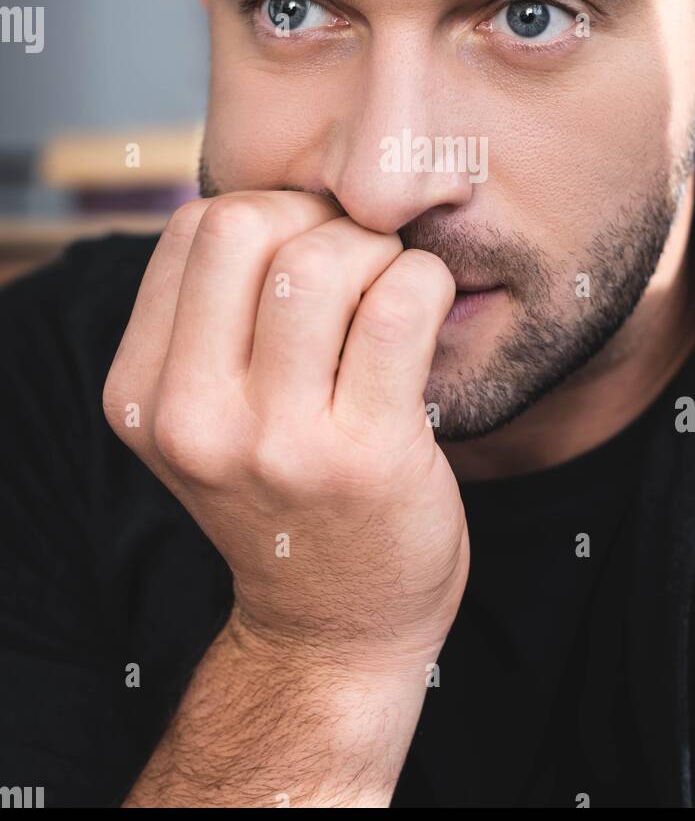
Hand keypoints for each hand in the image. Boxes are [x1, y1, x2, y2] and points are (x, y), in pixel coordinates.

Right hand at [103, 191, 467, 673]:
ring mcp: (278, 442)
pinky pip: (400, 304)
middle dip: (317, 218)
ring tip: (390, 286)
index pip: (194, 228)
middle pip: (245, 226)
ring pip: (323, 260)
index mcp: (143, 396)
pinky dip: (423, 280)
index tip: (309, 246)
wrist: (333, 626)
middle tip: (355, 258)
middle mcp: (193, 419)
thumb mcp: (207, 416)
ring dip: (376, 249)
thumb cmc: (282, 494)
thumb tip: (287, 194)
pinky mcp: (365, 456)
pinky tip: (426, 309)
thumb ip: (214, 316)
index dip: (268, 210)